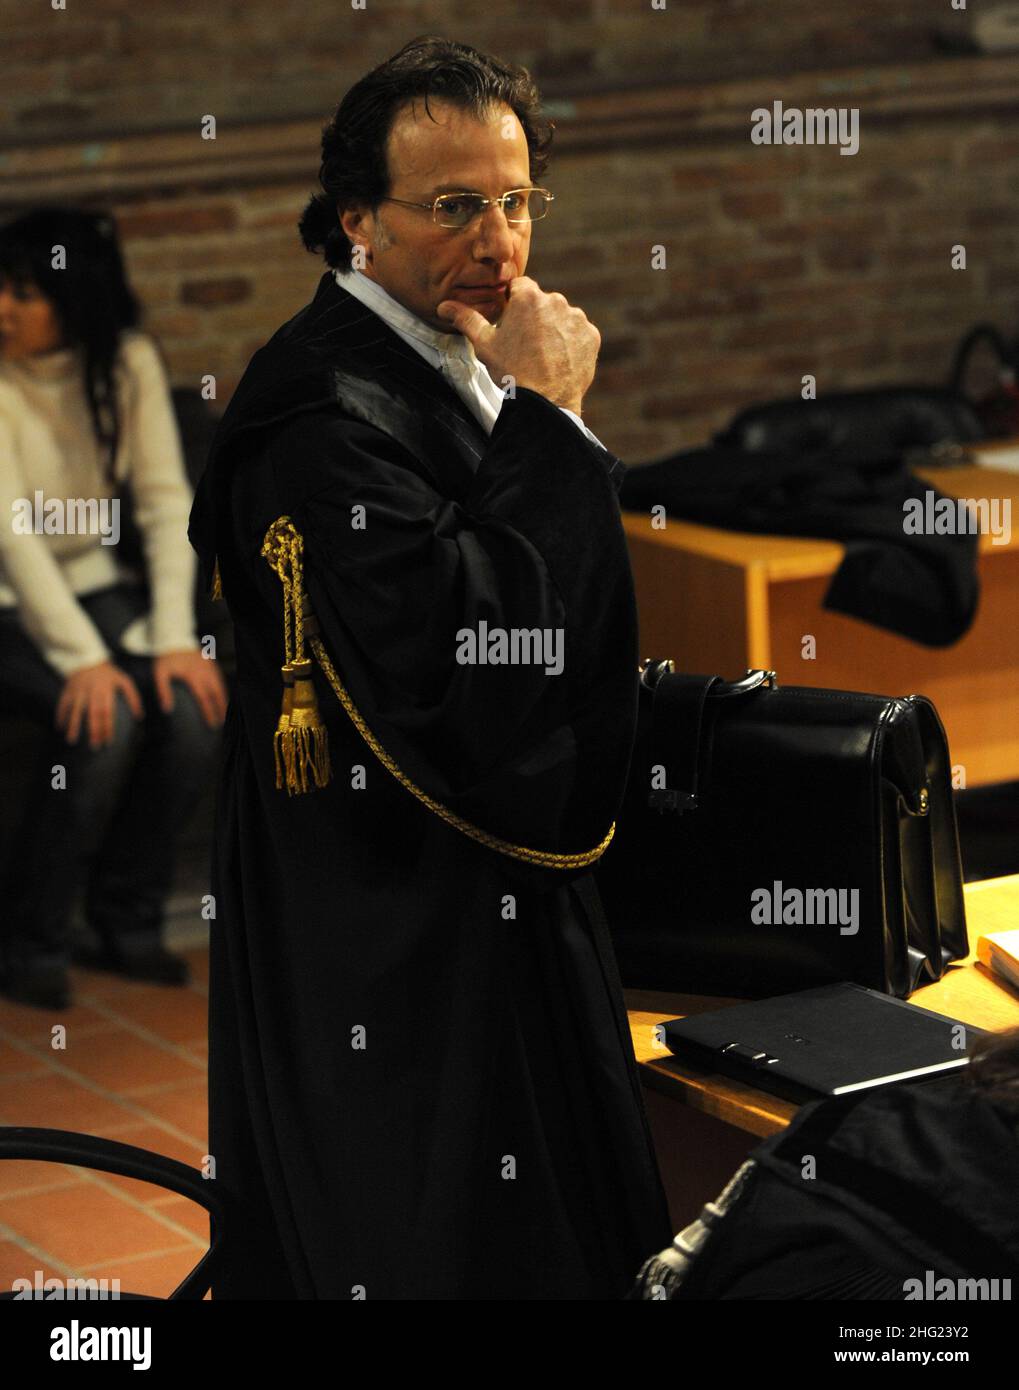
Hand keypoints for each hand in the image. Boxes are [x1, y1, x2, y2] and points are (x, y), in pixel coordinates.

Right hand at [56, 660, 143, 749]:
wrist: (87, 659)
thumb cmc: (109, 674)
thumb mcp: (124, 680)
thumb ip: (133, 697)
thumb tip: (139, 716)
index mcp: (106, 689)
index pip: (107, 711)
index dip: (108, 727)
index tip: (108, 741)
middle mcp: (91, 690)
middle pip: (92, 713)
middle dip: (93, 731)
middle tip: (94, 746)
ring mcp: (77, 690)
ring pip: (75, 710)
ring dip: (73, 726)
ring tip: (71, 741)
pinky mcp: (67, 690)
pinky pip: (62, 704)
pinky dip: (61, 715)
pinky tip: (60, 728)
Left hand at [153, 648, 227, 727]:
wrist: (175, 639)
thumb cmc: (166, 659)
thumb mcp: (160, 673)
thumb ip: (163, 691)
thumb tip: (167, 709)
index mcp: (193, 676)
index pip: (204, 698)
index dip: (209, 712)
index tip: (212, 724)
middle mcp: (205, 672)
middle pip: (217, 693)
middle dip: (221, 709)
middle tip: (222, 723)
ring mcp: (210, 667)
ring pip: (221, 686)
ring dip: (223, 700)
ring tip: (223, 713)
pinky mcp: (212, 664)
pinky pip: (220, 679)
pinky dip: (222, 690)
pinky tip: (220, 698)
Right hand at [435, 275, 600, 413]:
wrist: (545, 402)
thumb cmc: (512, 372)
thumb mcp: (484, 344)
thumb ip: (466, 319)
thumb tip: (444, 306)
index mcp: (528, 297)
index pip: (519, 286)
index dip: (513, 303)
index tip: (510, 321)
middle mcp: (556, 301)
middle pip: (542, 302)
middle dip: (534, 317)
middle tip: (524, 344)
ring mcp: (577, 318)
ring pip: (561, 317)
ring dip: (553, 329)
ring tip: (542, 355)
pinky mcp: (591, 336)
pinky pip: (578, 333)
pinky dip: (571, 343)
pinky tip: (559, 360)